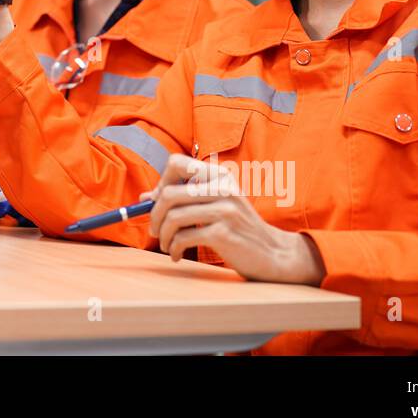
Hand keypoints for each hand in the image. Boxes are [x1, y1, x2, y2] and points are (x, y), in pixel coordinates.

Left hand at [142, 153, 324, 285]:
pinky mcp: (224, 233)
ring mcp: (224, 209)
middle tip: (155, 230)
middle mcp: (222, 187)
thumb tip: (144, 196)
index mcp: (218, 175)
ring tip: (167, 246)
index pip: (176, 162)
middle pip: (168, 193)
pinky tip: (177, 255)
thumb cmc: (238, 228)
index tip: (159, 202)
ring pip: (173, 217)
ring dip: (163, 235)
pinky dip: (174, 249)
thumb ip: (184, 199)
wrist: (273, 253)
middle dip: (154, 215)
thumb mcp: (215, 205)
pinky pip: (184, 238)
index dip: (161, 181)